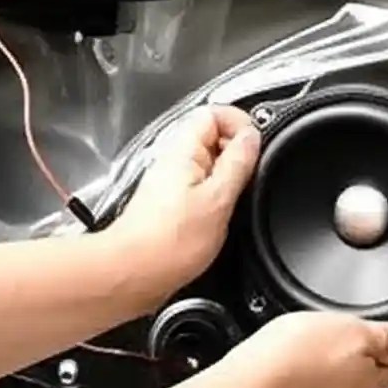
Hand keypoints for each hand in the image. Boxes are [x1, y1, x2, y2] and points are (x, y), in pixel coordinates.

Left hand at [108, 106, 259, 308]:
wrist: (132, 275)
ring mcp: (169, 183)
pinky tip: (218, 217)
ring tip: (232, 200)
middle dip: (237, 152)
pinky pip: (199, 188)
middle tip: (247, 176)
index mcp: (183, 150)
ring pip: (207, 164)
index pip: (214, 112)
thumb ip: (238, 163)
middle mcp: (172, 162)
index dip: (240, 123)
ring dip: (226, 177)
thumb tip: (253, 137)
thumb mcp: (218, 199)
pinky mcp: (169, 206)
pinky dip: (215, 197)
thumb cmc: (167, 244)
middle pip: (212, 137)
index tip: (256, 146)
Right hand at [222, 312, 387, 387]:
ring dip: (342, 365)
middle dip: (375, 359)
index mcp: (371, 381)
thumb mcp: (354, 332)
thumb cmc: (296, 359)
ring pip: (343, 384)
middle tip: (371, 338)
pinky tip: (302, 360)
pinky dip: (314, 374)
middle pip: (373, 378)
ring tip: (332, 343)